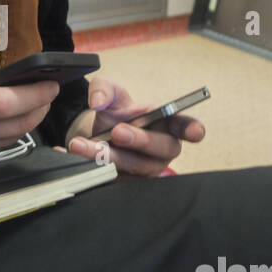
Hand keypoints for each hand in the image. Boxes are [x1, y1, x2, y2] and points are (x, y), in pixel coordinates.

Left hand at [56, 75, 205, 176]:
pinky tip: (75, 156)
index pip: (186, 127)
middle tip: (118, 131)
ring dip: (108, 156)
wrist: (98, 133)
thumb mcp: (110, 93)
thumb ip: (104, 89)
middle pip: (160, 150)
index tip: (196, 132)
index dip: (193, 130)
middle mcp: (162, 150)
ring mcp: (146, 170)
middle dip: (140, 141)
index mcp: (167, 124)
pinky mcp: (127, 183)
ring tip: (82, 144)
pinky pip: (114, 179)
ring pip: (133, 167)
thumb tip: (98, 100)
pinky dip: (92, 168)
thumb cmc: (116, 112)